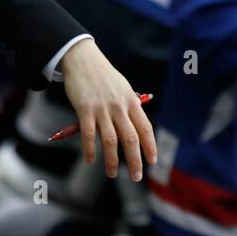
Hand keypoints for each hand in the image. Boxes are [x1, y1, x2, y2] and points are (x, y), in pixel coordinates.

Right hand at [59, 40, 157, 181]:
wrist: (84, 59)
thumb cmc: (104, 76)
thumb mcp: (122, 88)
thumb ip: (128, 107)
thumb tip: (133, 129)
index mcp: (131, 101)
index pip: (145, 128)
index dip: (150, 146)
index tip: (152, 161)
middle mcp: (119, 107)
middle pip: (130, 138)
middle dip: (135, 160)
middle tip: (136, 176)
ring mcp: (102, 109)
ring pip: (110, 141)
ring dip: (112, 161)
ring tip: (111, 174)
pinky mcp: (85, 110)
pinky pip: (89, 134)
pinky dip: (90, 150)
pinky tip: (90, 160)